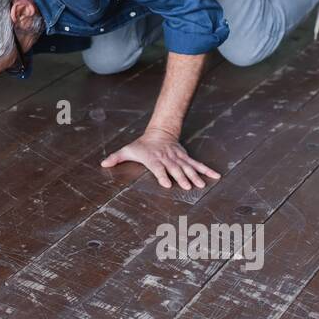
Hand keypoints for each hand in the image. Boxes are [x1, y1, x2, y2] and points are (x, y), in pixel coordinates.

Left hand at [100, 126, 219, 189]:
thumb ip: (116, 158)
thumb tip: (103, 164)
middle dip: (181, 177)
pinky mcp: (185, 157)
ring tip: (202, 184)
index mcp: (154, 159)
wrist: (159, 132)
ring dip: (195, 176)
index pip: (158, 168)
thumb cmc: (142, 145)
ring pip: (187, 167)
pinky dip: (206, 170)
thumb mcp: (128, 150)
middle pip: (175, 169)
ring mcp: (178, 158)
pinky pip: (197, 164)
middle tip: (188, 186)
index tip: (167, 184)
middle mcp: (167, 159)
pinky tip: (216, 176)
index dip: (162, 175)